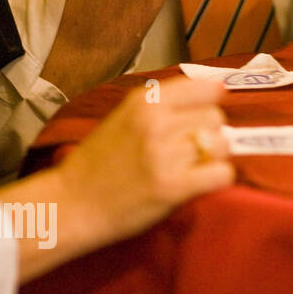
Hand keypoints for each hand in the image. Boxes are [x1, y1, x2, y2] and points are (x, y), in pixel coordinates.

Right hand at [57, 76, 232, 248]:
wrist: (69, 205)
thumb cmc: (99, 162)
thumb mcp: (125, 116)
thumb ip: (164, 105)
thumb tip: (218, 90)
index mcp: (145, 102)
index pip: (207, 88)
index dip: (210, 102)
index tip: (203, 113)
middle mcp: (156, 123)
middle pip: (217, 117)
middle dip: (210, 133)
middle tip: (190, 149)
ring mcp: (165, 155)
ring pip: (223, 144)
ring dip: (214, 157)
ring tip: (192, 166)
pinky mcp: (173, 187)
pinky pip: (222, 173)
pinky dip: (217, 178)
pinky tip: (199, 182)